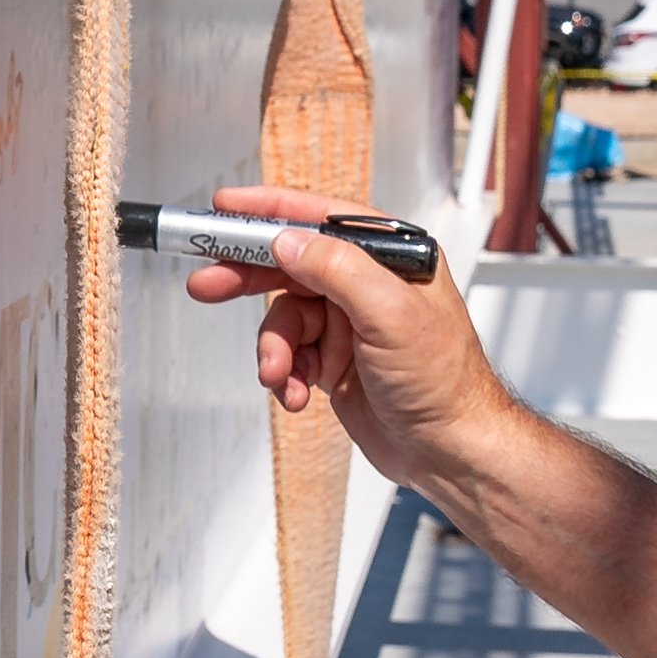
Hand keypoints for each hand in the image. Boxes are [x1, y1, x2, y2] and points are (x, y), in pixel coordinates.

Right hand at [180, 182, 512, 501]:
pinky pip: (290, 354)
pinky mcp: (335, 359)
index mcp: (392, 256)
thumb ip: (338, 270)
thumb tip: (289, 240)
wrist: (449, 451)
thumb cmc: (444, 382)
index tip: (226, 205)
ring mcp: (350, 322)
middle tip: (207, 284)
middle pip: (291, 264)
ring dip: (274, 348)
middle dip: (248, 277)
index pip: (323, 217)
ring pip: (285, 318)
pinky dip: (285, 374)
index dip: (271, 209)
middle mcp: (369, 283)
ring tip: (278, 375)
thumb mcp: (391, 315)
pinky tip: (296, 394)